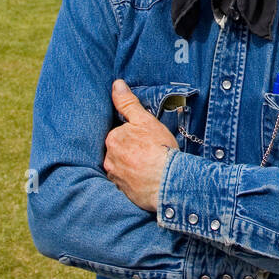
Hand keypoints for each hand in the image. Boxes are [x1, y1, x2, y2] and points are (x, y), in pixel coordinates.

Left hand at [104, 80, 180, 211]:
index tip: (145, 140)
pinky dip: (133, 182)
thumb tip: (116, 85)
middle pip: (118, 151)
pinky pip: (125, 184)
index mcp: (112, 139)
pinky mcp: (122, 193)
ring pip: (121, 168)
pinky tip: (145, 180)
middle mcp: (109, 159)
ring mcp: (115, 178)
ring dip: (130, 167)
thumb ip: (128, 103)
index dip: (133, 136)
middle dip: (129, 152)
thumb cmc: (159, 149)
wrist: (169, 181)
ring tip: (147, 168)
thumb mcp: (145, 120)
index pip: (119, 134)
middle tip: (147, 154)